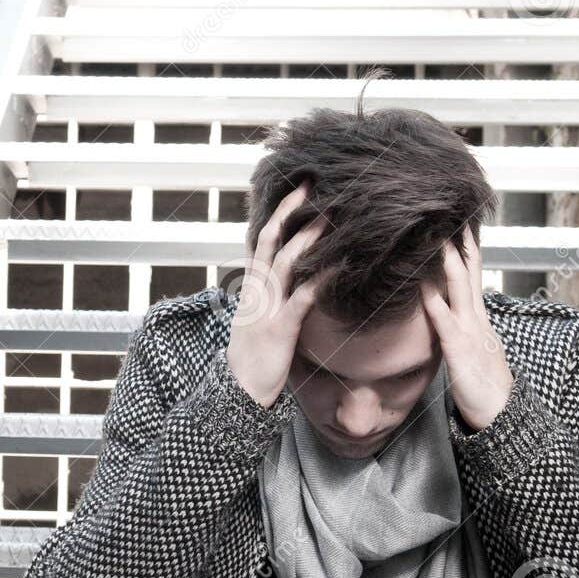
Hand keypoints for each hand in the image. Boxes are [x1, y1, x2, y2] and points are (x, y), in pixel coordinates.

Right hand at [226, 181, 329, 407]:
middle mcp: (256, 291)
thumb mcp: (257, 321)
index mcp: (251, 288)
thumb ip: (270, 298)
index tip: (295, 191)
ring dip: (309, 236)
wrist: (238, 393)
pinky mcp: (280, 328)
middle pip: (270, 239)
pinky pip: (302, 297)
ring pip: (285, 261)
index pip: (260, 240)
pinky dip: (321, 279)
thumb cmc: (252, 359)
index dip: (276, 213)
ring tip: (331, 214)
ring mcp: (266, 308)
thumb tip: (288, 281)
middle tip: (312, 184)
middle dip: (290, 210)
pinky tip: (340, 265)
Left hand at [419, 225, 513, 431]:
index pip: (473, 274)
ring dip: (447, 260)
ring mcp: (470, 331)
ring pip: (459, 288)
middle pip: (469, 271)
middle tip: (451, 212)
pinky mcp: (459, 349)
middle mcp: (477, 318)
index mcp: (480, 317)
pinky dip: (432, 299)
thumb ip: (464, 328)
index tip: (459, 224)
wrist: (501, 414)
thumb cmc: (484, 385)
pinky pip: (444, 319)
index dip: (467, 248)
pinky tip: (421, 284)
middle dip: (461, 242)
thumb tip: (449, 312)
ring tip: (437, 234)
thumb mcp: (475, 349)